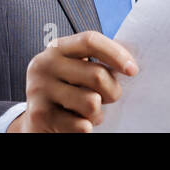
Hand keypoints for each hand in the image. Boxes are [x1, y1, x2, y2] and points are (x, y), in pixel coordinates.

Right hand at [8, 30, 137, 132]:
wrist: (37, 120)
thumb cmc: (68, 91)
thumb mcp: (77, 69)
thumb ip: (96, 62)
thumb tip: (130, 66)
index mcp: (56, 48)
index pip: (90, 41)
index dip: (116, 53)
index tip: (133, 70)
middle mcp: (44, 64)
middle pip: (97, 74)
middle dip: (112, 91)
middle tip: (110, 98)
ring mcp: (39, 89)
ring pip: (91, 102)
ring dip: (98, 113)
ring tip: (89, 112)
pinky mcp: (39, 115)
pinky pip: (80, 125)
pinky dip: (86, 128)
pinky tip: (77, 123)